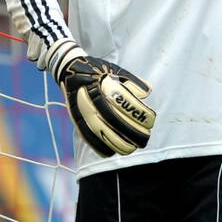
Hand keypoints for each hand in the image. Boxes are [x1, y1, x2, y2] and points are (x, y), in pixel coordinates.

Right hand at [48, 42, 155, 156]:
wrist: (69, 70)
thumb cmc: (98, 71)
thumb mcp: (115, 69)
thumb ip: (132, 81)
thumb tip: (147, 93)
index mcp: (102, 82)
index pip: (124, 100)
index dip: (139, 112)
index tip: (151, 120)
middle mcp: (90, 95)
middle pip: (112, 118)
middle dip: (131, 132)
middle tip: (145, 139)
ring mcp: (80, 108)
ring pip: (99, 130)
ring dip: (117, 143)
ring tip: (131, 148)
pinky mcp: (75, 118)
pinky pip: (86, 136)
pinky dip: (99, 147)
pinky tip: (112, 152)